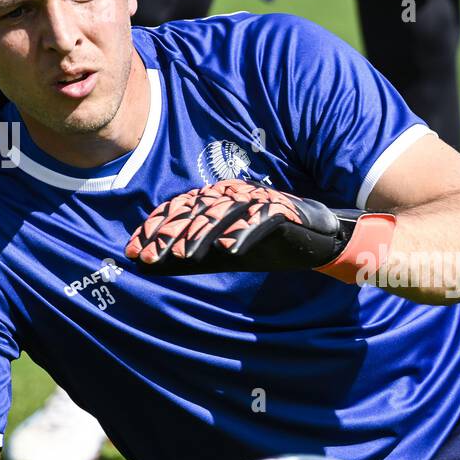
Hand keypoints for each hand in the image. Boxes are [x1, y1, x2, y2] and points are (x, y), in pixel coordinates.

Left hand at [124, 179, 394, 280]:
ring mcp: (262, 203)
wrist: (327, 241)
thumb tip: (148, 263)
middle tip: (146, 256)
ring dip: (200, 235)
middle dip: (170, 233)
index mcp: (222, 200)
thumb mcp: (226, 250)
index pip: (181, 209)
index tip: (132, 251)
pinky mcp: (286, 213)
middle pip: (196, 210)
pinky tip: (229, 251)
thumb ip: (192, 253)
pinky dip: (245, 234)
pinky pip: (262, 221)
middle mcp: (239, 196)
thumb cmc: (274, 245)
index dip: (156, 228)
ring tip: (181, 257)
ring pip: (224, 214)